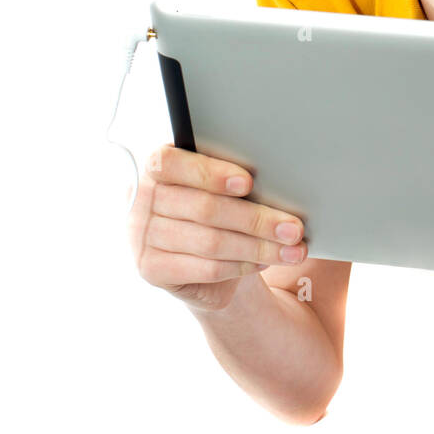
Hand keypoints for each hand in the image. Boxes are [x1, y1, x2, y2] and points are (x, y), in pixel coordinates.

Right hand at [128, 143, 307, 312]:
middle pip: (205, 208)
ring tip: (293, 249)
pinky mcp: (151, 269)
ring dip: (259, 247)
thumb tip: (278, 181)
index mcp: (154, 166)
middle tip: (294, 227)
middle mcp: (139, 200)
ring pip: (211, 242)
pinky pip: (206, 268)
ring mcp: (140, 237)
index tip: (248, 182)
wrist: (197, 258)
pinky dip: (242, 265)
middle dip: (256, 218)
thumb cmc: (215, 210)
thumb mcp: (219, 187)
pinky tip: (264, 262)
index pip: (172, 163)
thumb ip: (231, 178)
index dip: (210, 173)